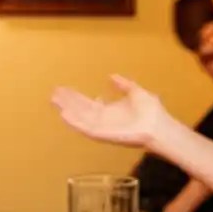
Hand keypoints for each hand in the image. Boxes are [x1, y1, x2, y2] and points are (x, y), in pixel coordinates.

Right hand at [51, 75, 174, 147]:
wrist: (158, 125)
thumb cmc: (152, 111)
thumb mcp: (136, 92)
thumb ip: (123, 85)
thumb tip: (111, 76)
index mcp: (109, 110)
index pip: (87, 103)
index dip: (75, 96)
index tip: (63, 89)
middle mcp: (103, 119)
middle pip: (80, 109)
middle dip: (67, 101)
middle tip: (54, 93)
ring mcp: (102, 127)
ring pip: (80, 118)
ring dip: (67, 109)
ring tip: (54, 100)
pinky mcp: (103, 134)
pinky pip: (85, 129)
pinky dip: (74, 122)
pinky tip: (64, 114)